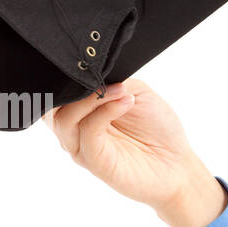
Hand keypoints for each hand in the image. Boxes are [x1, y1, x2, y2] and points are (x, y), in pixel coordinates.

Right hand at [43, 78, 226, 226]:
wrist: (177, 164)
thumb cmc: (157, 130)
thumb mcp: (135, 91)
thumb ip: (111, 80)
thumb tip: (93, 72)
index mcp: (80, 114)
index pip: (54, 95)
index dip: (63, 78)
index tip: (85, 62)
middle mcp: (75, 132)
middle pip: (50, 107)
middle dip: (72, 86)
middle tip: (103, 78)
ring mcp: (82, 148)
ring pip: (64, 119)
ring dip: (93, 98)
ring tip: (122, 90)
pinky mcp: (93, 162)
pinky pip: (87, 133)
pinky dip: (104, 111)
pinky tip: (125, 102)